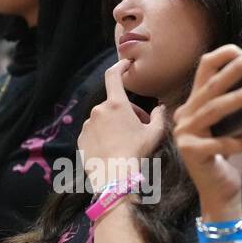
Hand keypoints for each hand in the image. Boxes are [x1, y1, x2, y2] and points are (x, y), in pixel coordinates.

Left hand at [77, 60, 166, 190]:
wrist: (114, 178)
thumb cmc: (136, 153)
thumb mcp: (155, 134)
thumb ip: (159, 117)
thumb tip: (160, 109)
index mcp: (116, 104)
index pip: (114, 76)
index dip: (119, 66)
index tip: (124, 65)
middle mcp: (98, 111)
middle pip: (114, 105)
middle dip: (126, 112)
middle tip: (138, 127)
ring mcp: (87, 126)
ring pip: (103, 120)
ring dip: (114, 126)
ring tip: (125, 143)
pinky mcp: (81, 140)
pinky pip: (94, 133)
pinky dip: (103, 137)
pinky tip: (112, 151)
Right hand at [173, 45, 241, 209]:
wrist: (219, 193)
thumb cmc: (230, 159)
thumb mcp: (236, 127)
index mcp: (193, 105)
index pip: (204, 70)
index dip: (224, 56)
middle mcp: (185, 116)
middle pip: (210, 86)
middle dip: (235, 70)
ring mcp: (185, 134)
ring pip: (214, 109)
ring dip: (238, 99)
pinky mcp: (191, 152)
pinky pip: (223, 143)